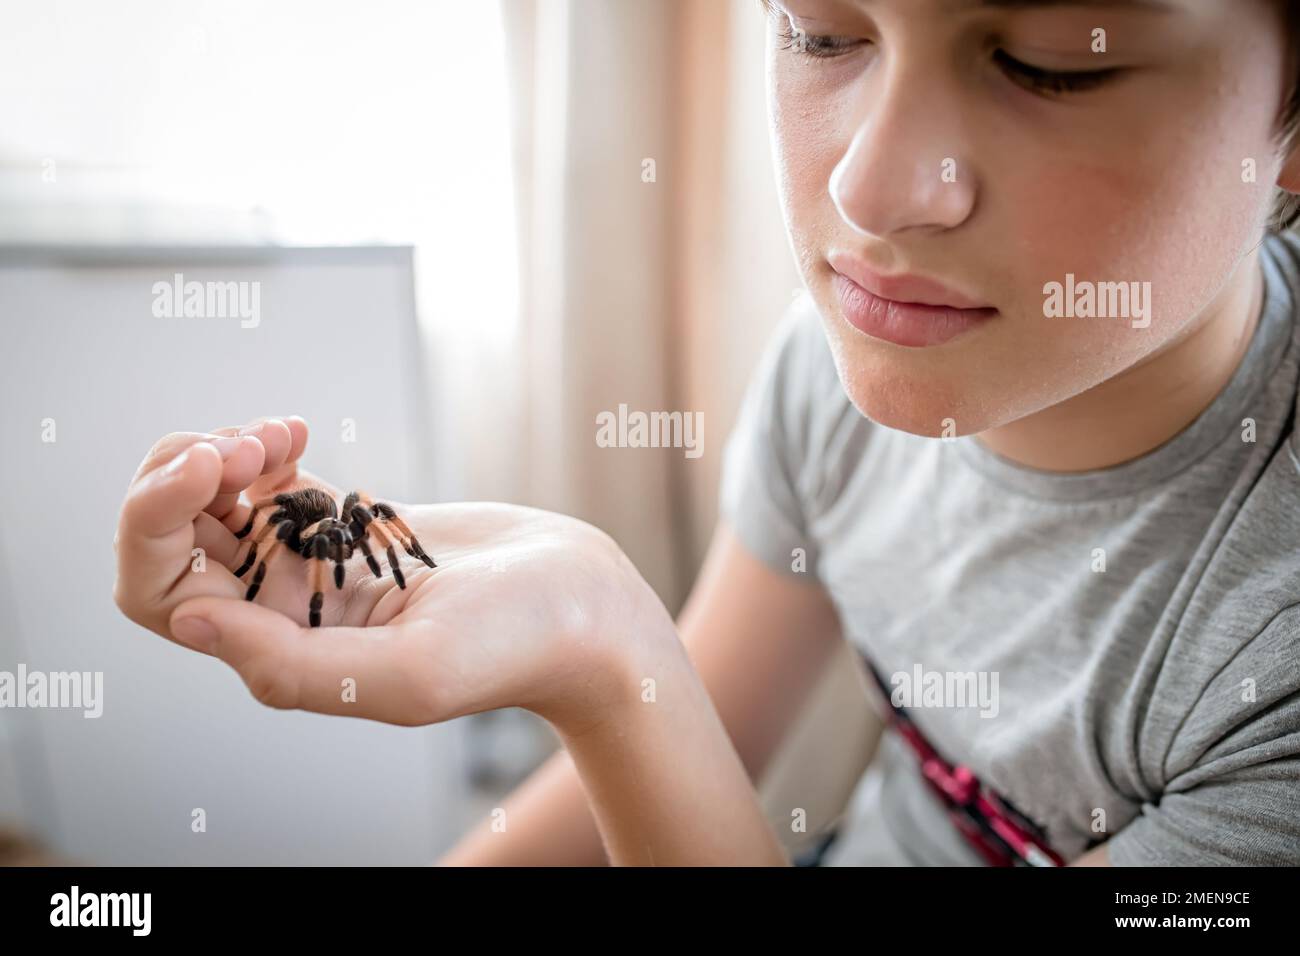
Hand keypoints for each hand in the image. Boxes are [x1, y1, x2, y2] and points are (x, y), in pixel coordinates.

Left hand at [113, 417, 667, 729]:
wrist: (582, 602)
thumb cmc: (512, 645)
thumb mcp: (406, 673)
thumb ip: (292, 664)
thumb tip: (187, 617)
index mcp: (281, 654)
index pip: (160, 590)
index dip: (154, 521)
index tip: (213, 466)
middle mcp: (283, 610)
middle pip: (173, 538)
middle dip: (183, 473)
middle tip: (244, 442)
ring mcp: (313, 562)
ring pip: (213, 502)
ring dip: (222, 452)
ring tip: (279, 433)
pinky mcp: (348, 523)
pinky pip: (271, 482)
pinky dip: (264, 446)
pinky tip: (296, 432)